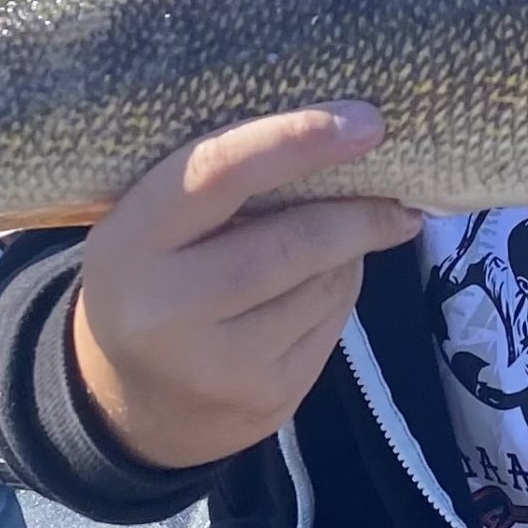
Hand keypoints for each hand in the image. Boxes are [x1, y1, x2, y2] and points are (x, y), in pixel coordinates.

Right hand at [71, 103, 421, 470]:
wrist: (130, 406)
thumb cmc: (153, 281)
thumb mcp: (153, 227)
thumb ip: (220, 186)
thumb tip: (339, 139)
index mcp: (132, 240)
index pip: (221, 172)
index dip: (298, 140)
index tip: (365, 122)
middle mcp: (168, 307)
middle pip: (294, 242)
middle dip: (357, 213)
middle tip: (398, 194)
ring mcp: (219, 363)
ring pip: (324, 284)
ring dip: (350, 253)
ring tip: (345, 238)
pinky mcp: (266, 398)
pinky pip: (332, 325)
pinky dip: (341, 292)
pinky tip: (324, 284)